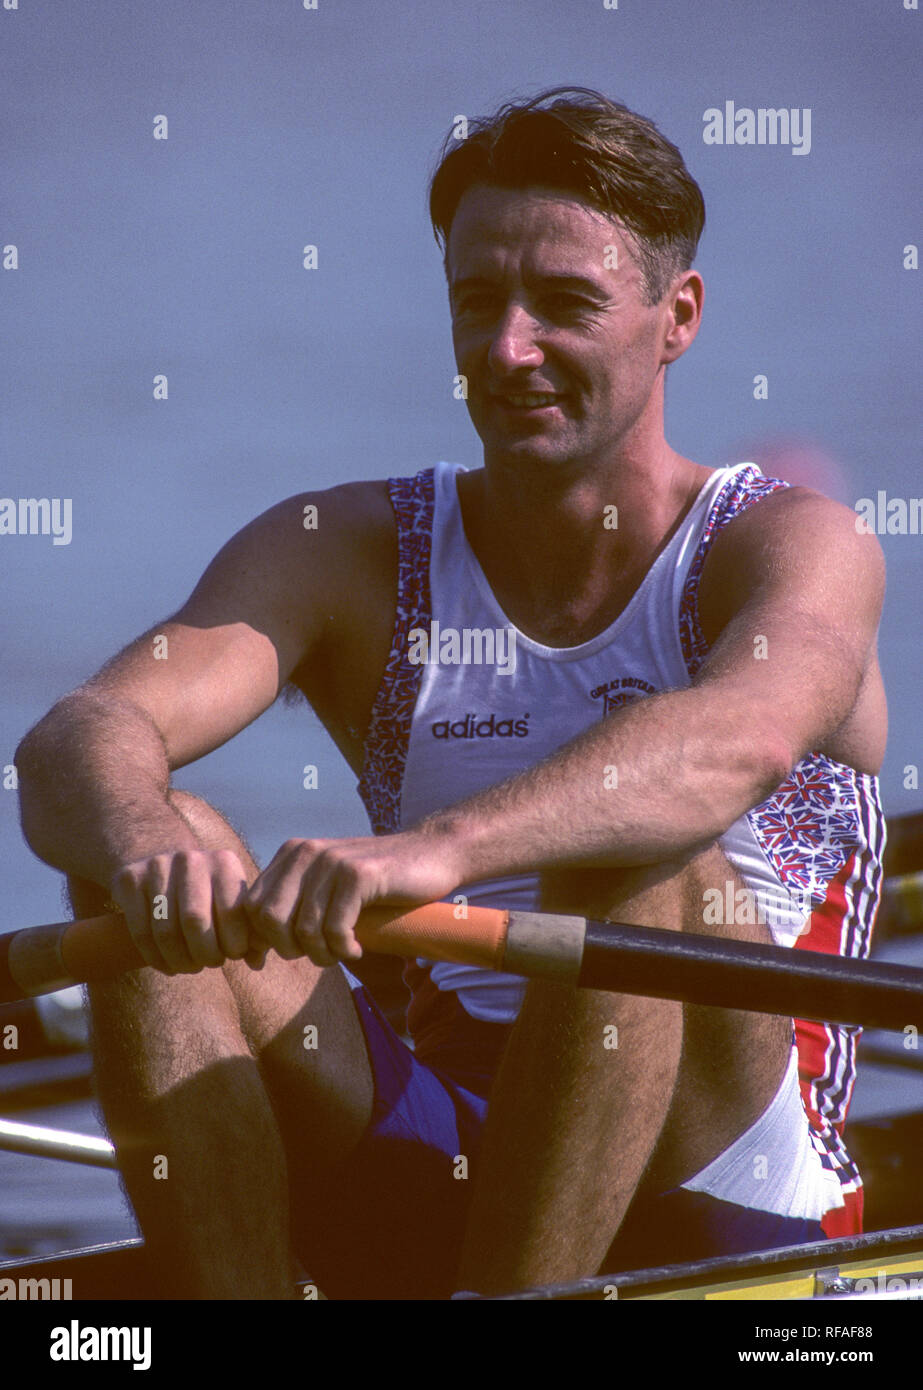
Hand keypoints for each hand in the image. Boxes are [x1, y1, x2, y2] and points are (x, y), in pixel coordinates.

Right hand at [109, 849, 256, 974]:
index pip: (232, 912)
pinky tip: (168, 965)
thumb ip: (250, 930)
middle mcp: (191, 859)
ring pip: (165, 931)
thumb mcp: (233, 901)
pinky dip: (155, 958)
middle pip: (195, 922)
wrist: (162, 861)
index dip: (234, 943)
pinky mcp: (130, 879)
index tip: (234, 955)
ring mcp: (157, 866)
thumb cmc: (209, 892)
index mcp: (224, 863)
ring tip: (190, 966)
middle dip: (206, 954)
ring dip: (180, 960)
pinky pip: (141, 932)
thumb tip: (257, 963)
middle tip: (211, 963)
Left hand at [243, 830, 465, 966]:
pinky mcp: (359, 874)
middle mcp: (305, 852)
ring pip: (303, 929)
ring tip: (341, 952)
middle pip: (268, 919)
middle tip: (320, 953)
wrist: (432, 854)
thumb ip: (291, 907)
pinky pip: (335, 928)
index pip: (250, 906)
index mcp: (291, 853)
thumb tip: (251, 956)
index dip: (262, 938)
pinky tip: (357, 948)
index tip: (289, 956)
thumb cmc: (377, 883)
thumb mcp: (326, 887)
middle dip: (290, 948)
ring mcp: (332, 860)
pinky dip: (344, 948)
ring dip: (322, 953)